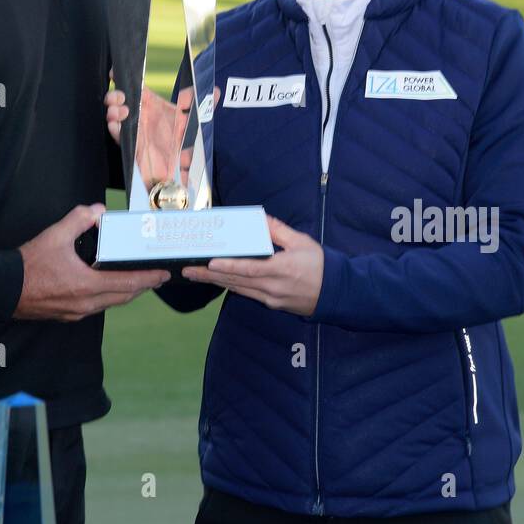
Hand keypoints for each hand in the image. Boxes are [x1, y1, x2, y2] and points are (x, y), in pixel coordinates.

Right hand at [14, 203, 169, 321]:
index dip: (149, 278)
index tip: (163, 274)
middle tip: (154, 276)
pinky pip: (96, 307)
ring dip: (125, 293)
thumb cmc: (27, 265)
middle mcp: (85, 304)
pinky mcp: (66, 315)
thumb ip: (78, 219)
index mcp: (87, 285)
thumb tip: (97, 210)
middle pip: (123, 297)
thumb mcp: (54, 235)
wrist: (0, 289)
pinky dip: (108, 297)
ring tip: (135, 281)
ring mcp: (76, 312)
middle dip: (141, 286)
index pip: (128, 284)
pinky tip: (106, 287)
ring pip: (110, 304)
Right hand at [105, 85, 220, 187]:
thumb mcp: (195, 123)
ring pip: (115, 116)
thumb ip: (205, 106)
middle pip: (120, 100)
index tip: (116, 71)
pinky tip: (116, 125)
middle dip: (115, 95)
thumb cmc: (184, 145)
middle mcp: (141, 116)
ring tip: (121, 112)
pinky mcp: (132, 146)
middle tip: (119, 96)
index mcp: (153, 105)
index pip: (136, 88)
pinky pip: (119, 136)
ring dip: (114, 111)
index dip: (125, 78)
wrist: (180, 173)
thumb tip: (218, 90)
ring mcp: (134, 130)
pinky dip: (114, 129)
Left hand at [182, 215, 323, 315]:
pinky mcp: (271, 304)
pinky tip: (216, 280)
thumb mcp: (303, 243)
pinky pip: (247, 293)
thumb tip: (260, 219)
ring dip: (215, 282)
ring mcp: (271, 298)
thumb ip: (279, 231)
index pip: (250, 269)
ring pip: (238, 289)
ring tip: (194, 275)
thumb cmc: (321, 265)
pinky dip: (230, 285)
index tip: (210, 263)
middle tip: (188, 270)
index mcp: (283, 270)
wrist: (336, 293)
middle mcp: (273, 287)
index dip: (229, 267)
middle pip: (236, 282)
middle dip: (210, 276)